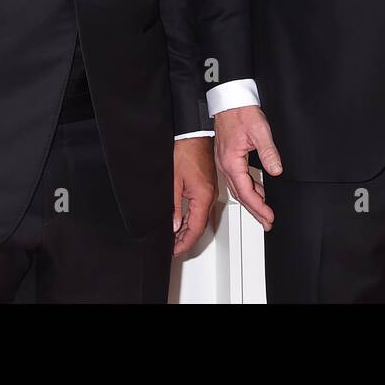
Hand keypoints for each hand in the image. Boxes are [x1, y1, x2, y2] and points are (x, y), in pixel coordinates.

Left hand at [172, 137, 216, 256]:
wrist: (193, 133)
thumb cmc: (185, 151)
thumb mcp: (174, 181)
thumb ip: (175, 206)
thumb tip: (174, 225)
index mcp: (203, 196)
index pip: (196, 228)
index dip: (185, 242)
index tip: (175, 250)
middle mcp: (210, 195)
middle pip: (200, 225)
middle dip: (187, 239)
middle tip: (174, 247)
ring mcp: (210, 190)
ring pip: (201, 217)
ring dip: (190, 228)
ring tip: (176, 237)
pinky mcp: (207, 185)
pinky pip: (202, 207)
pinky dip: (193, 217)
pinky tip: (183, 220)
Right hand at [213, 106, 281, 229]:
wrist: (229, 99)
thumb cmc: (241, 112)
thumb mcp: (260, 131)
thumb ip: (268, 152)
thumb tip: (276, 171)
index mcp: (231, 162)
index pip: (246, 192)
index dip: (259, 207)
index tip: (269, 217)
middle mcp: (225, 165)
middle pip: (240, 195)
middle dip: (255, 211)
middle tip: (267, 222)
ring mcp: (225, 162)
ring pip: (238, 189)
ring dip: (251, 202)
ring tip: (263, 212)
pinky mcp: (227, 157)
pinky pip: (237, 179)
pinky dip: (247, 189)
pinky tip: (256, 191)